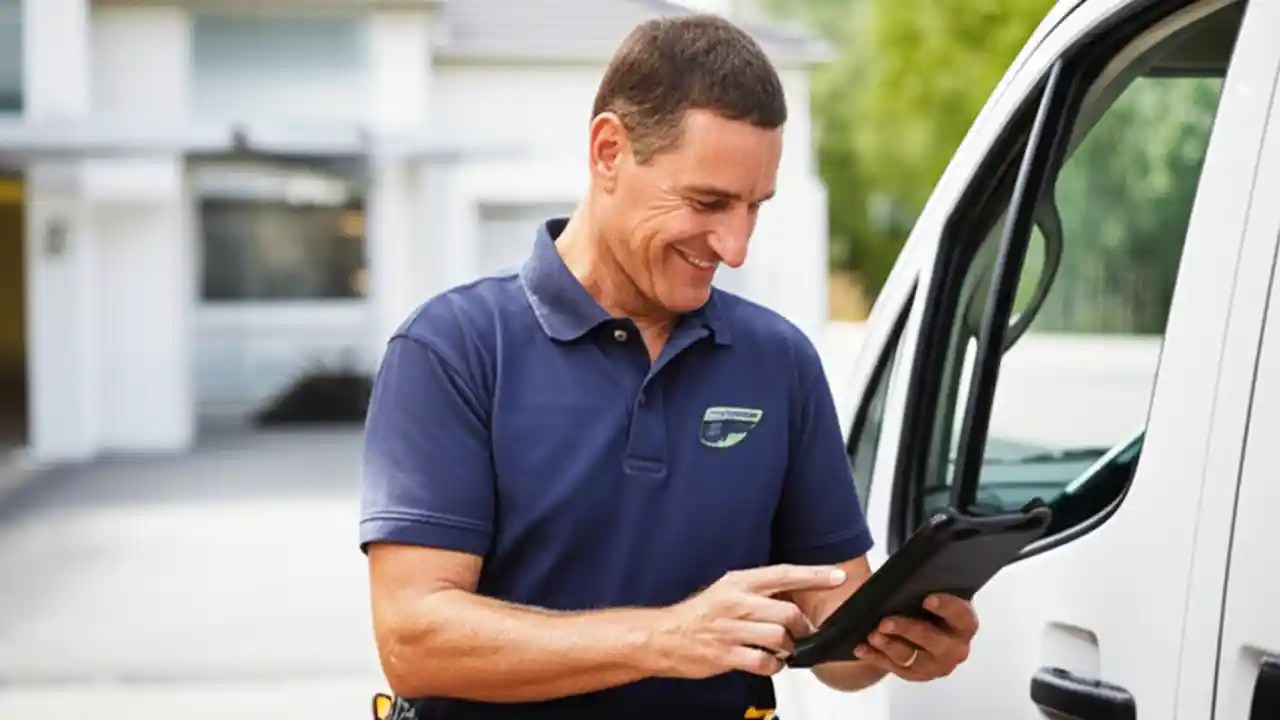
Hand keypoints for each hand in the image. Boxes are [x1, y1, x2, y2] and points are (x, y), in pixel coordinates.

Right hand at [648, 564, 847, 678]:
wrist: (666, 636)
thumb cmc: (702, 614)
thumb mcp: (729, 591)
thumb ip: (760, 592)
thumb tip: (797, 594)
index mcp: (739, 582)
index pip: (784, 573)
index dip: (814, 575)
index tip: (837, 576)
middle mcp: (736, 602)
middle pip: (787, 611)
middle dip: (802, 626)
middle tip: (801, 632)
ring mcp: (730, 629)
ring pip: (779, 637)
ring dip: (788, 648)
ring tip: (781, 649)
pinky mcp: (726, 654)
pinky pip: (764, 662)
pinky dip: (774, 665)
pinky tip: (768, 662)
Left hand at [852, 594, 978, 681]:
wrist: (916, 629)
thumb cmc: (924, 604)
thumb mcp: (926, 591)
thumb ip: (917, 583)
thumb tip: (890, 576)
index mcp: (964, 623)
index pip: (961, 614)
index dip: (946, 607)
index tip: (927, 599)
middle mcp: (955, 647)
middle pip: (933, 640)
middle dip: (908, 629)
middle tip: (885, 622)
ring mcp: (936, 664)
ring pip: (911, 657)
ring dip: (889, 645)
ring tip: (871, 635)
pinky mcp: (916, 674)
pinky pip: (893, 667)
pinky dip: (875, 656)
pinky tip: (861, 648)